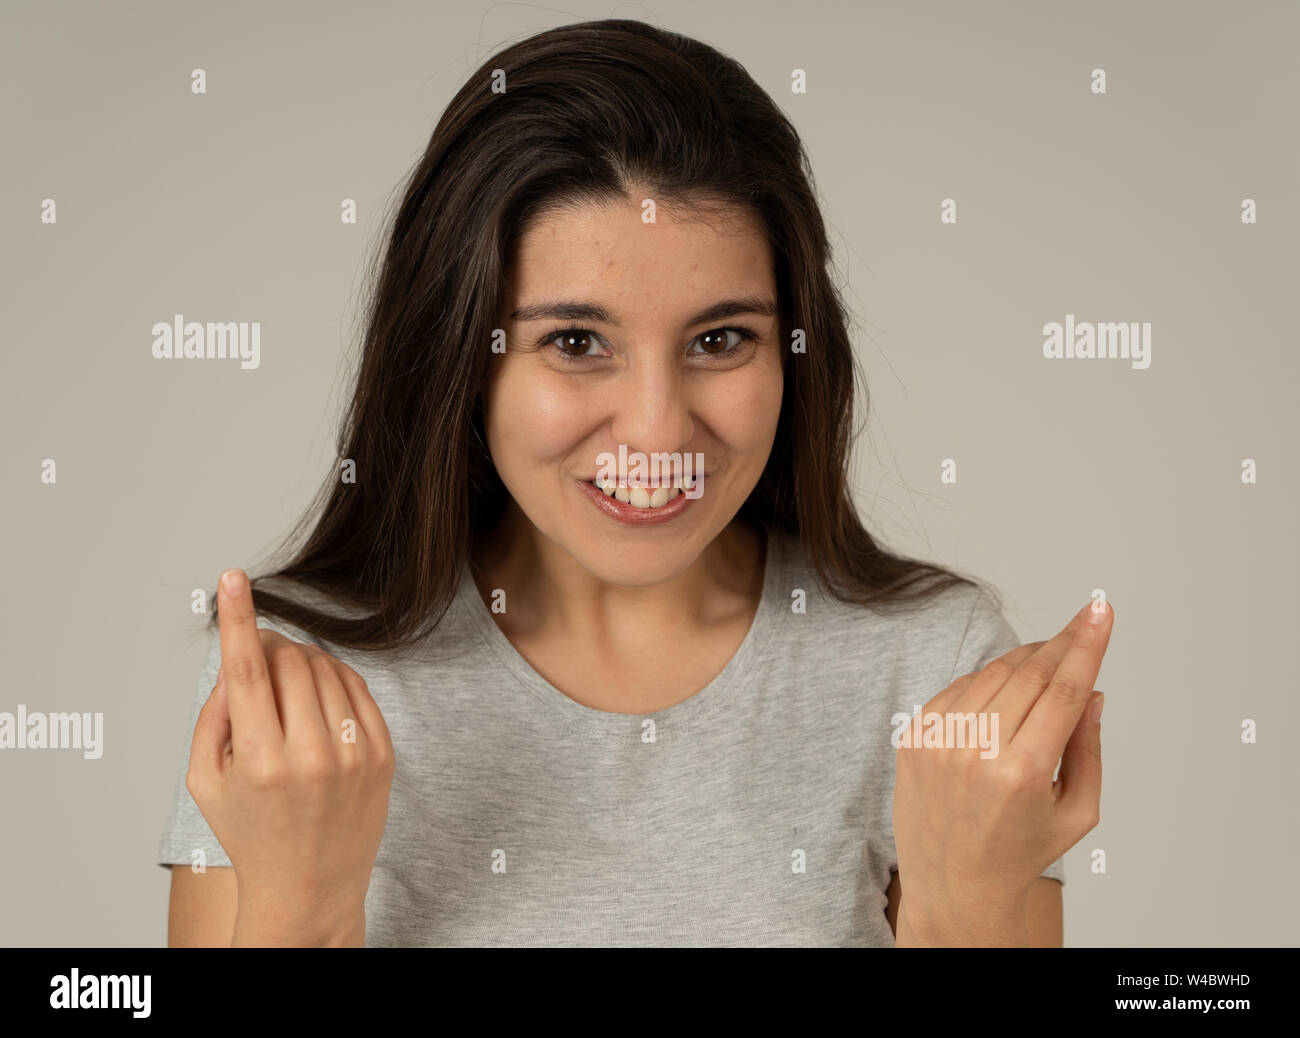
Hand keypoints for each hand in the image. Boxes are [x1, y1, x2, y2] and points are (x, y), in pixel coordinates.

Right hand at [186, 568, 395, 945]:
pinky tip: (319, 699)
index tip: (234, 578)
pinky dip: (334, 680)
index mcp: (257, 761)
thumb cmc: (250, 832)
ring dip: (301, 662)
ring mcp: (353, 754)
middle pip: (289, 660)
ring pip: (326, 668)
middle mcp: (309, 755)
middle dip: (269, 648)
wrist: (310, 888)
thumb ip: (211, 714)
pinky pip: (358, 688)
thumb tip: (236, 655)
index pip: (247, 670)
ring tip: (286, 690)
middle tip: (259, 659)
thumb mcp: (205, 781)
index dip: (238, 618)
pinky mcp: (383, 755)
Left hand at [892, 598, 1111, 942]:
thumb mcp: (1077, 812)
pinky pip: (960, 687)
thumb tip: (1092, 689)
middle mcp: (974, 752)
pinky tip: (1006, 692)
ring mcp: (938, 741)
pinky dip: (988, 680)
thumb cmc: (1020, 850)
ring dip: (1026, 659)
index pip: (1062, 691)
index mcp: (1021, 773)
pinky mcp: (914, 735)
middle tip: (1084, 621)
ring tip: (1049, 662)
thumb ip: (1089, 748)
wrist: (952, 882)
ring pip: (992, 673)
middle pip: (1029, 674)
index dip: (1086, 644)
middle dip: (1061, 643)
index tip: (1101, 611)